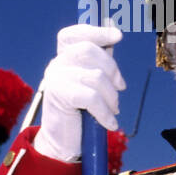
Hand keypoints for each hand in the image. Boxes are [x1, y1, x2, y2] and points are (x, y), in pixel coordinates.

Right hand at [34, 24, 124, 161]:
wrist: (62, 143)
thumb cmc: (81, 112)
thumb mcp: (91, 83)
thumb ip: (100, 62)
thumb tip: (115, 36)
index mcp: (64, 57)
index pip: (73, 34)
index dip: (95, 31)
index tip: (117, 37)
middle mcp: (56, 64)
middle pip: (88, 50)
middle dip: (112, 69)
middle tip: (120, 87)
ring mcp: (54, 78)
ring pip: (94, 76)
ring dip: (111, 96)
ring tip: (113, 109)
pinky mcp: (57, 95)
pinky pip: (90, 97)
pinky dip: (105, 112)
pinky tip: (110, 123)